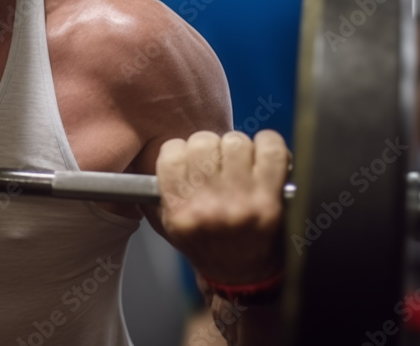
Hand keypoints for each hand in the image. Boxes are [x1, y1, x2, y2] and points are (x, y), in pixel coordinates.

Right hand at [156, 130, 288, 285]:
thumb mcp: (168, 225)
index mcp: (180, 211)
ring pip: (235, 142)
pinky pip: (271, 149)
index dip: (181, 150)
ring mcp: (242, 202)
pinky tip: (261, 154)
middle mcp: (209, 205)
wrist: (244, 278)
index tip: (188, 157)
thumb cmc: (206, 247)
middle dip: (210, 147)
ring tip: (239, 162)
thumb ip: (157, 191)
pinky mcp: (271, 200)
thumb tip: (147, 157)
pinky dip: (268, 144)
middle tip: (215, 160)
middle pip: (203, 142)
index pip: (172, 153)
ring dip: (237, 147)